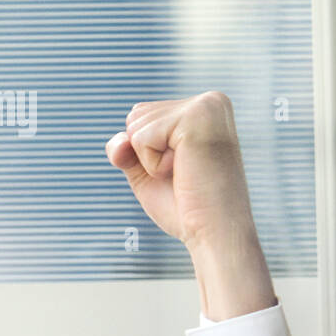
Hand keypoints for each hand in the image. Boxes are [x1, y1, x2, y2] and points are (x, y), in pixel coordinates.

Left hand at [105, 92, 274, 319]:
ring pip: (136, 125)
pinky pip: (141, 138)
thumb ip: (125, 149)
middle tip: (184, 175)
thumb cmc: (187, 208)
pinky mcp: (195, 119)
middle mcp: (210, 101)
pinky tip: (184, 172)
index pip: (143, 115)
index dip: (147, 152)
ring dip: (150, 160)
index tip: (183, 170)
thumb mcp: (147, 172)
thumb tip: (120, 141)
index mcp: (205, 108)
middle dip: (146, 154)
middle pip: (136, 115)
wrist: (215, 234)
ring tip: (186, 173)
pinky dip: (152, 164)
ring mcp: (205, 107)